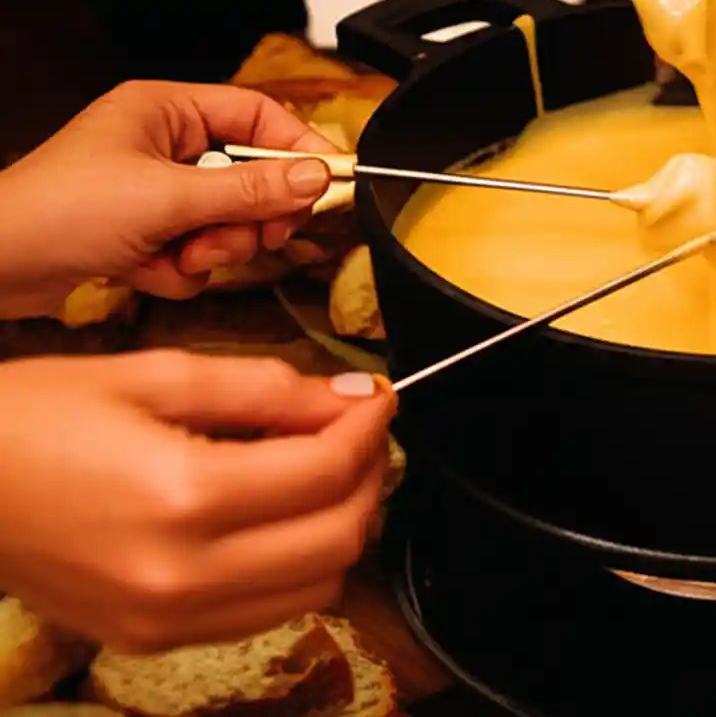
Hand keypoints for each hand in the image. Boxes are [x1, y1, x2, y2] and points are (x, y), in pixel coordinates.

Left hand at [0, 80, 338, 318]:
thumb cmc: (58, 211)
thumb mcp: (170, 197)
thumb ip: (250, 190)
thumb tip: (314, 176)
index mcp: (167, 112)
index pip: (258, 117)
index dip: (297, 148)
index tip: (327, 183)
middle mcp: (165, 147)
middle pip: (252, 179)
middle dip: (246, 218)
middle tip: (246, 236)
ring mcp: (157, 193)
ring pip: (229, 224)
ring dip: (210, 250)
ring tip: (174, 257)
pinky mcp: (148, 235)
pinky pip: (199, 254)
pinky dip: (180, 271)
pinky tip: (144, 270)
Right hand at [0, 350, 394, 652]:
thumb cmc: (37, 418)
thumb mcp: (154, 376)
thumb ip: (267, 389)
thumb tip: (351, 396)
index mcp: (182, 495)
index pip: (325, 471)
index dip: (368, 427)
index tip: (377, 397)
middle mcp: (183, 574)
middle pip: (339, 537)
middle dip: (368, 477)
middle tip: (360, 433)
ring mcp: (170, 618)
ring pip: (318, 585)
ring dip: (341, 526)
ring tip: (324, 473)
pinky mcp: (156, 639)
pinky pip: (267, 611)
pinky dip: (296, 565)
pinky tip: (278, 519)